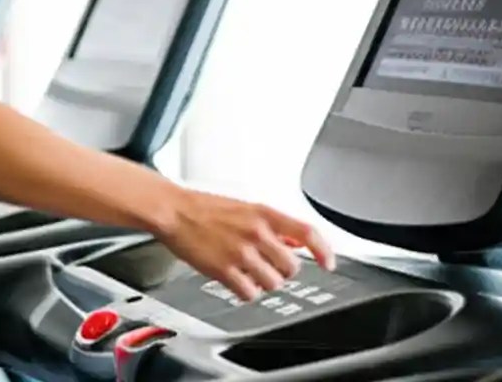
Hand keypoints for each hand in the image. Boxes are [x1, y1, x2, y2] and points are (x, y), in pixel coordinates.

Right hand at [158, 190, 335, 300]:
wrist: (173, 211)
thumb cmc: (203, 207)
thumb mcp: (244, 208)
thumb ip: (270, 225)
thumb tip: (292, 242)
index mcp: (264, 214)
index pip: (307, 233)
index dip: (323, 250)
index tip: (327, 263)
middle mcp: (257, 233)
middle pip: (292, 266)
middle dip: (283, 271)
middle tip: (271, 268)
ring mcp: (241, 252)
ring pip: (273, 283)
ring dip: (264, 283)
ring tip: (251, 275)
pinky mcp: (224, 270)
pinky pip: (249, 293)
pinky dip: (246, 292)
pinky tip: (237, 282)